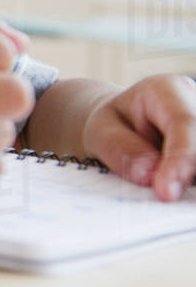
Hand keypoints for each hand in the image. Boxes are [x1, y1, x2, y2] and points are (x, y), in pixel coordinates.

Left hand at [81, 74, 195, 201]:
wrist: (122, 127)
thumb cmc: (112, 126)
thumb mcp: (100, 131)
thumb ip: (119, 147)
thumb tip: (147, 174)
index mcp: (167, 90)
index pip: (184, 121)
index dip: (179, 159)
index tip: (165, 192)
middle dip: (188, 171)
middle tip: (164, 197)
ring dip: (189, 178)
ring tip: (164, 191)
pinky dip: (188, 183)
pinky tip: (174, 192)